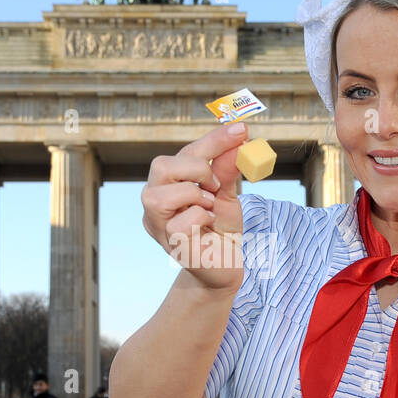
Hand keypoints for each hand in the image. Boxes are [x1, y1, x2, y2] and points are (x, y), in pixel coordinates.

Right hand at [140, 121, 248, 289]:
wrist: (226, 267)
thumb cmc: (221, 229)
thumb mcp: (228, 194)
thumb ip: (227, 168)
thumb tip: (238, 138)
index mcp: (168, 184)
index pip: (185, 152)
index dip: (213, 140)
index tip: (241, 130)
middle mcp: (156, 202)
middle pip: (161, 166)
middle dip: (196, 169)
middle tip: (216, 185)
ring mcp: (159, 225)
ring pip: (160, 196)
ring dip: (194, 195)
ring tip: (209, 207)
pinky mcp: (171, 245)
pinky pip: (180, 223)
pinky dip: (200, 219)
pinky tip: (208, 226)